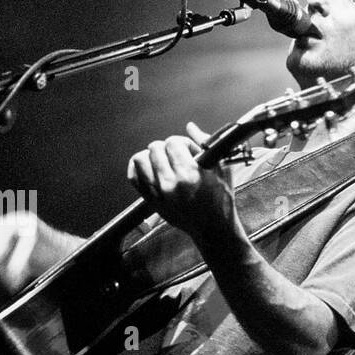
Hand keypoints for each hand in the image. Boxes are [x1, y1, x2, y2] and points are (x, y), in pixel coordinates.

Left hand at [126, 122, 239, 248]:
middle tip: (176, 157)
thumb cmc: (220, 198)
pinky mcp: (151, 201)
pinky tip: (149, 167)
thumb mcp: (220, 169)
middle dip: (166, 148)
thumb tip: (190, 126)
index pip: (172, 142)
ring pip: (140, 159)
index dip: (181, 143)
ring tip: (162, 161)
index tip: (188, 151)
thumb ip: (204, 144)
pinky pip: (133, 177)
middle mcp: (171, 184)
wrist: (212, 228)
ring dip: (150, 156)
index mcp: (190, 174)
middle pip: (155, 148)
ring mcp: (158, 194)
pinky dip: (138, 168)